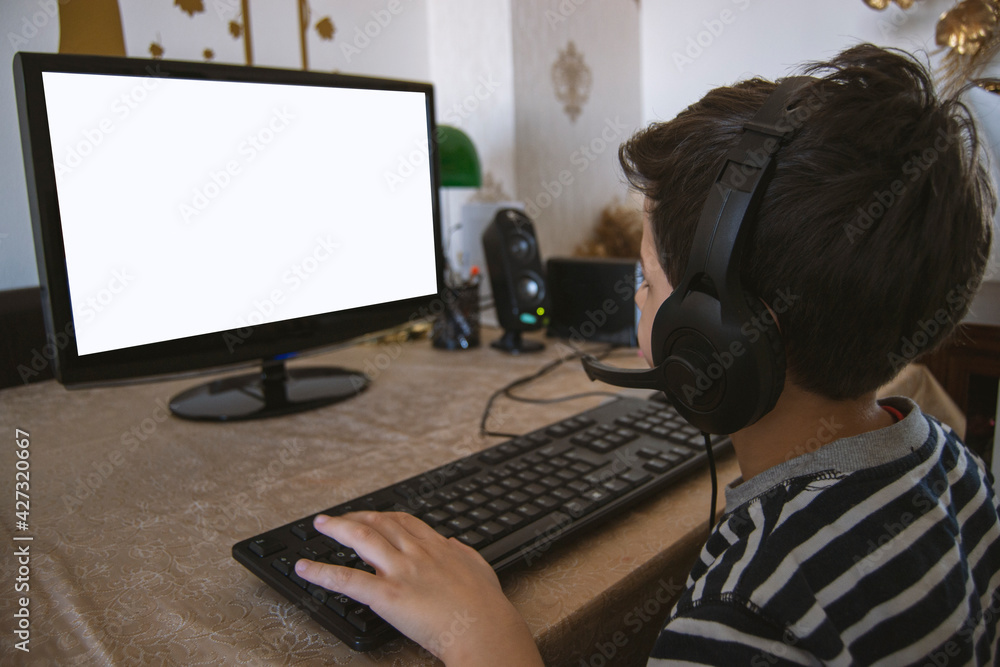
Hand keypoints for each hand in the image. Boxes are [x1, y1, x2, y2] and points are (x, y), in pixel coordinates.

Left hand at [295, 511, 543, 665]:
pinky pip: (347, 580)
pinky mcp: (386, 595)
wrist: (484, 628)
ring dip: (337, 529)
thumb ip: (464, 554)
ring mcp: (400, 571)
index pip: (404, 522)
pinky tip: (305, 569)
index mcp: (437, 548)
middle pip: (379, 523)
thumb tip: (453, 545)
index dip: (383, 516)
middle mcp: (416, 553)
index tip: (373, 514)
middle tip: (339, 518)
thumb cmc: (486, 606)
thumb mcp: (480, 568)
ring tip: (321, 525)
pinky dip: (322, 573)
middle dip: (357, 517)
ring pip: (361, 539)